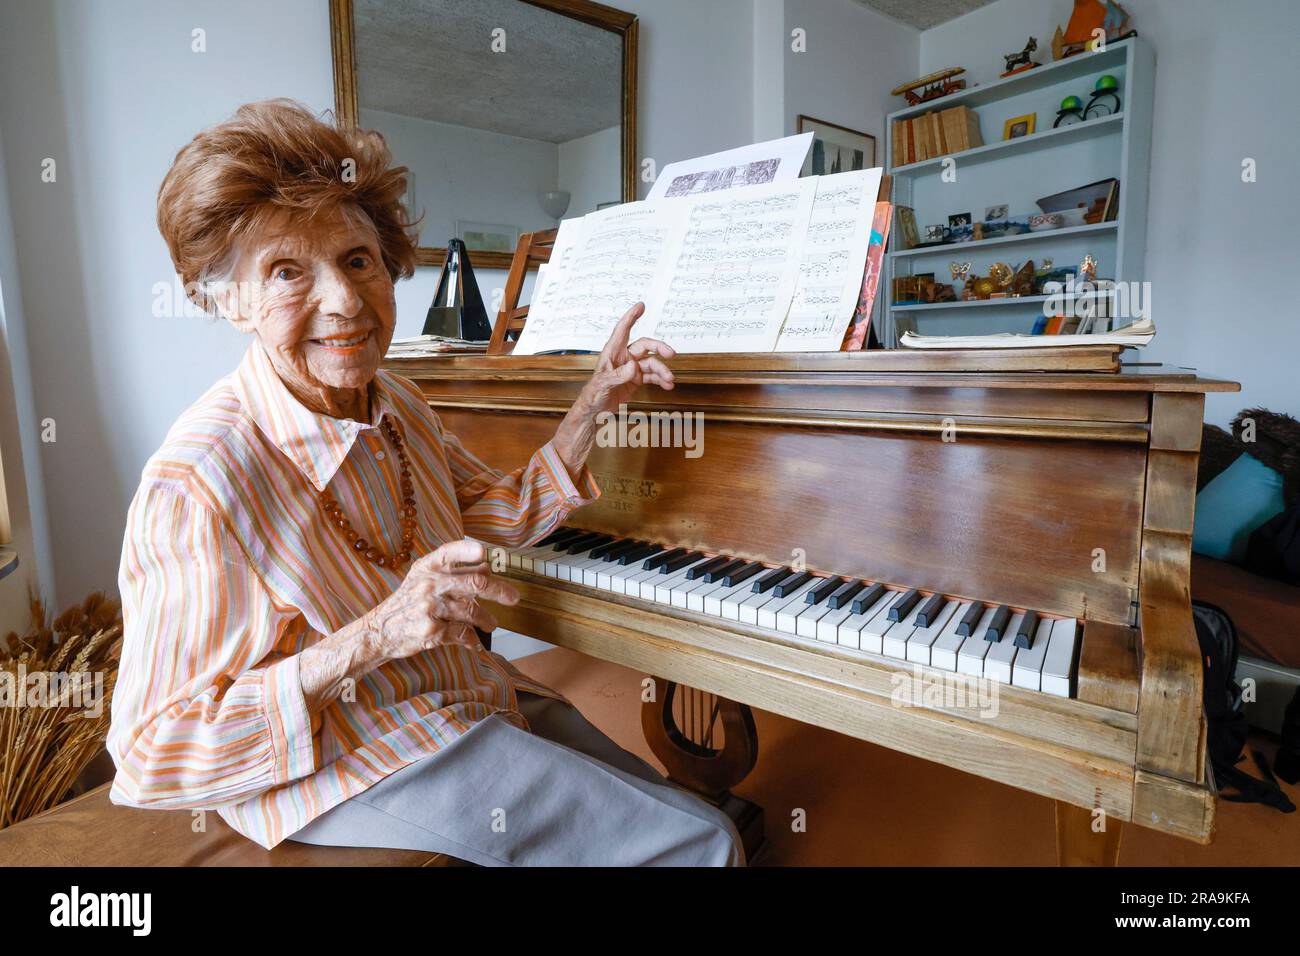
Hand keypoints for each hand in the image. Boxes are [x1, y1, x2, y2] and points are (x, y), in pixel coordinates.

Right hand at [363, 539, 519, 662]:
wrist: (379, 630)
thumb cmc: (409, 601)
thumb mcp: (424, 578)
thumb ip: (455, 571)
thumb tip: (488, 566)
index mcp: (427, 567)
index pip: (450, 551)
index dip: (469, 551)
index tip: (485, 553)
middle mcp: (429, 584)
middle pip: (475, 582)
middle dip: (500, 590)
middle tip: (514, 597)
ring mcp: (430, 609)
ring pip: (472, 611)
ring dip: (486, 619)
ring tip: (491, 623)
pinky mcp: (431, 632)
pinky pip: (463, 633)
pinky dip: (471, 638)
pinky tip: (473, 640)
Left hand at [585, 302, 675, 414]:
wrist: (594, 412)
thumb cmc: (592, 395)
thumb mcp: (602, 384)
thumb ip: (618, 375)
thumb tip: (633, 367)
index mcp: (612, 353)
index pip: (623, 330)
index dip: (631, 317)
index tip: (641, 306)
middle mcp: (623, 357)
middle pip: (645, 346)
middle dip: (659, 348)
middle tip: (671, 353)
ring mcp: (631, 368)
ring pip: (651, 363)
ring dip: (662, 370)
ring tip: (669, 379)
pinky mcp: (635, 380)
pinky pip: (651, 376)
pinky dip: (660, 380)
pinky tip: (667, 385)